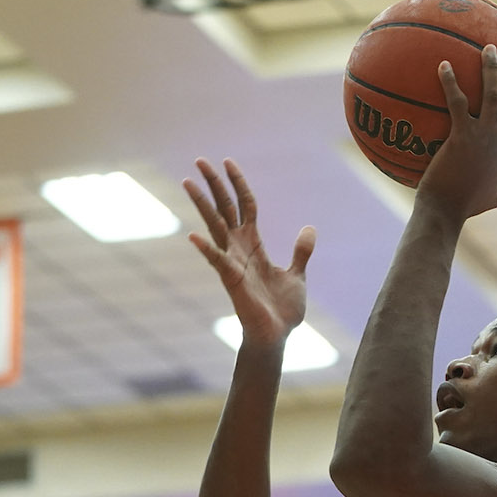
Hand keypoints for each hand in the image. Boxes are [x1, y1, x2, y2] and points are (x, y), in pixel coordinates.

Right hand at [183, 158, 316, 353]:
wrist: (277, 336)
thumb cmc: (282, 309)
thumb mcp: (297, 274)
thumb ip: (301, 251)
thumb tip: (309, 228)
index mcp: (253, 244)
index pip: (245, 205)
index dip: (238, 183)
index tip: (227, 161)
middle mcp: (239, 249)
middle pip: (224, 208)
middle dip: (213, 184)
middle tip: (200, 160)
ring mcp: (233, 262)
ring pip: (215, 226)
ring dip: (202, 205)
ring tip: (187, 182)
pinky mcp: (232, 280)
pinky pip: (217, 262)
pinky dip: (206, 249)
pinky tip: (193, 236)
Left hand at [415, 46, 496, 220]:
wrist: (446, 211)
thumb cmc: (467, 205)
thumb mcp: (496, 195)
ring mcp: (485, 136)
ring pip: (494, 92)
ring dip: (492, 67)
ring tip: (487, 49)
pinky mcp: (462, 135)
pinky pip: (458, 101)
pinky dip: (451, 81)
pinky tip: (443, 65)